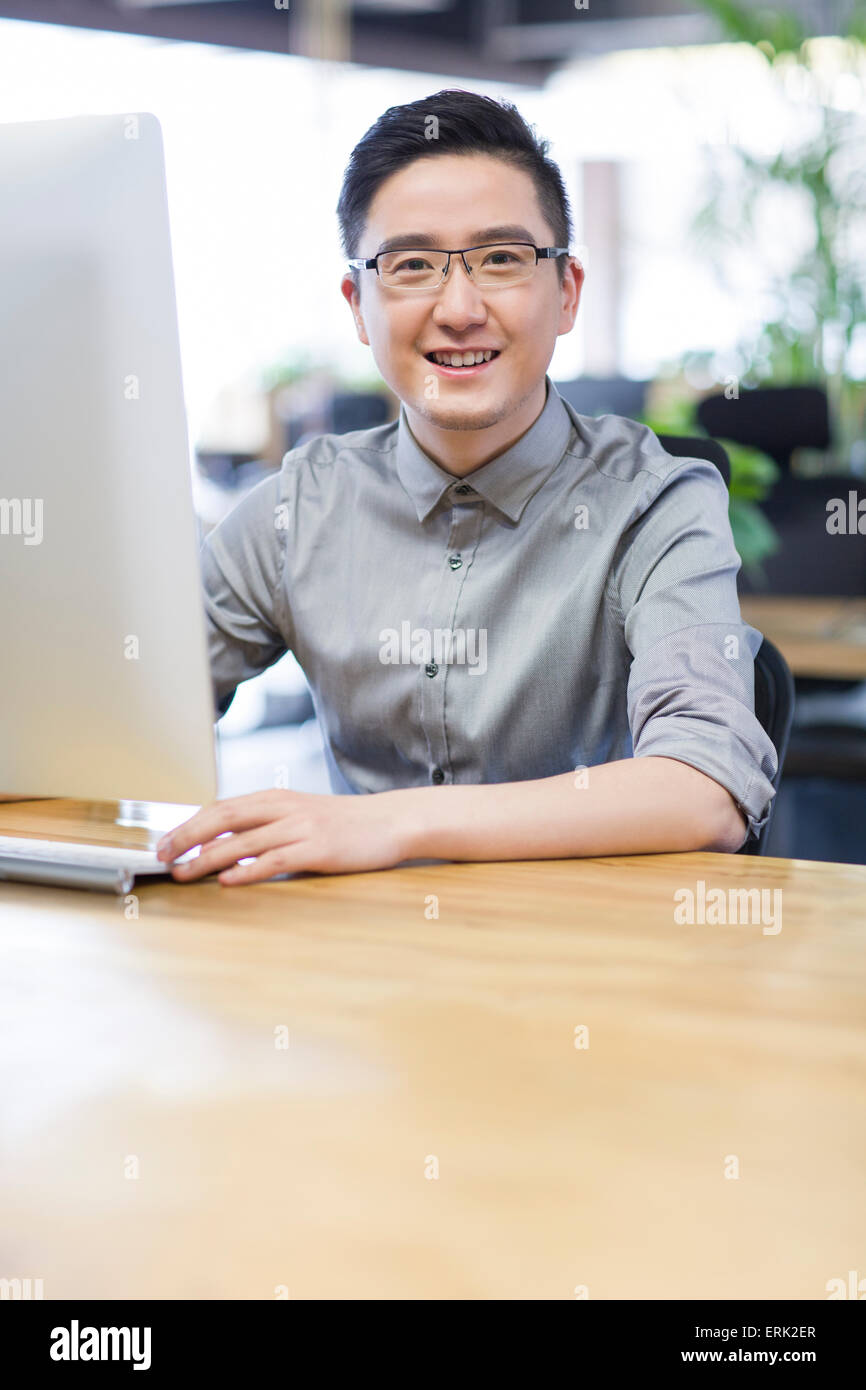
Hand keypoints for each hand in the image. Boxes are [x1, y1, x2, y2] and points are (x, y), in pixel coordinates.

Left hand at [155, 787, 411, 885]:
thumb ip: (267, 825)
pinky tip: (228, 880)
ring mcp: (300, 827)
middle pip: (223, 818)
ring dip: (208, 857)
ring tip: (184, 872)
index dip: (189, 824)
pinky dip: (248, 870)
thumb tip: (226, 844)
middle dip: (187, 837)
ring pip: (243, 841)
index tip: (164, 842)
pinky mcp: (317, 849)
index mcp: (276, 798)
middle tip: (162, 856)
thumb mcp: (301, 815)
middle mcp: (284, 808)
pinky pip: (275, 860)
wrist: (391, 821)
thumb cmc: (345, 824)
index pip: (221, 808)